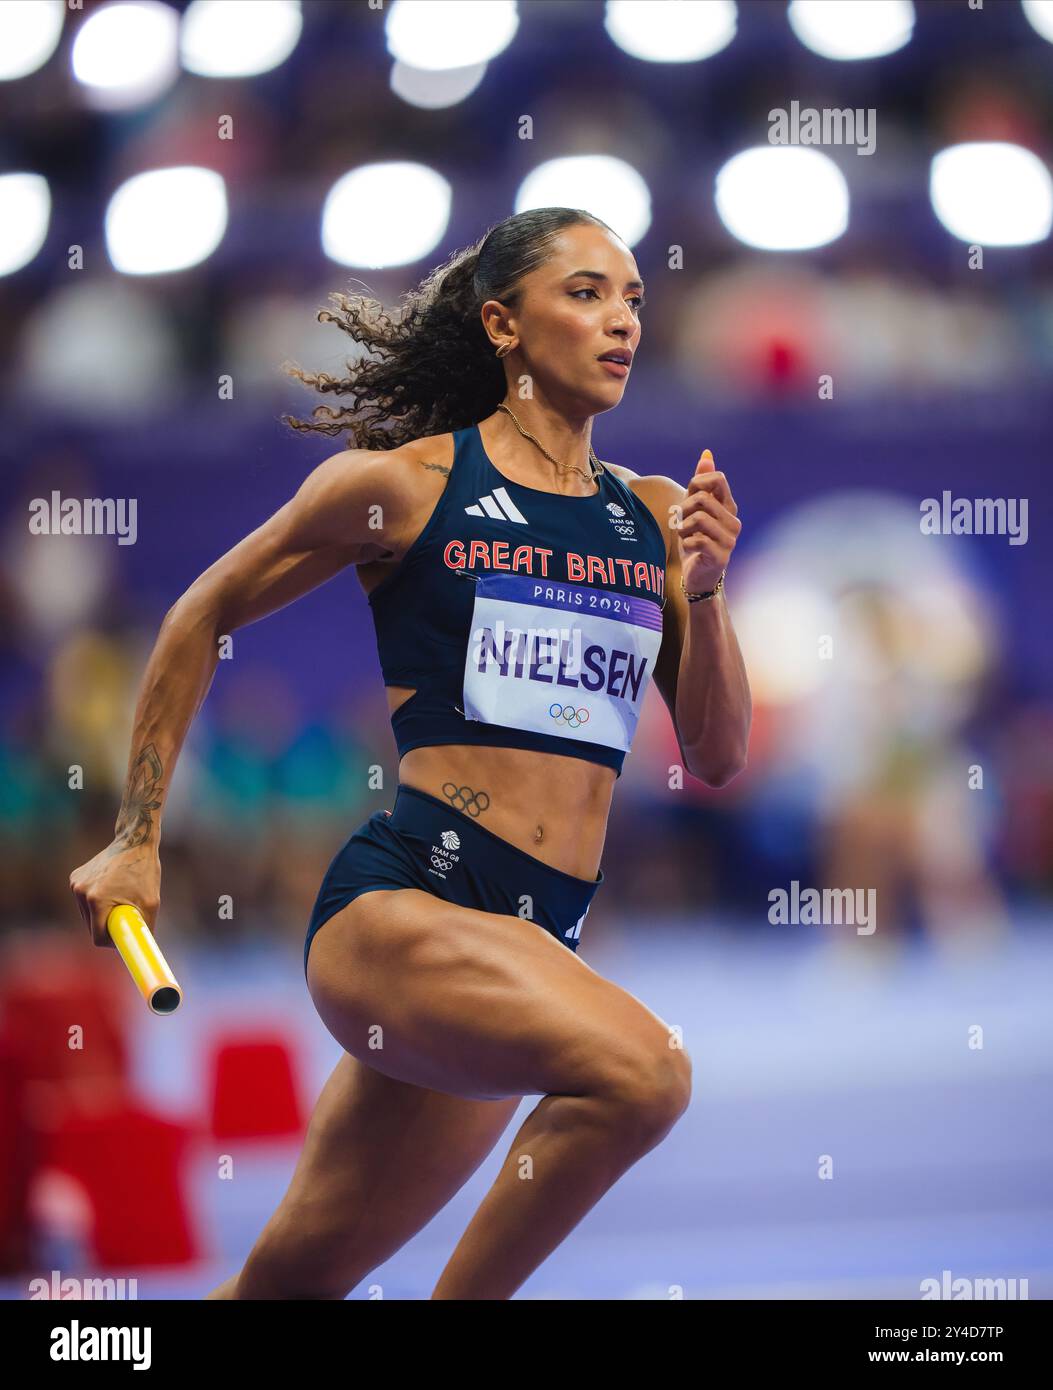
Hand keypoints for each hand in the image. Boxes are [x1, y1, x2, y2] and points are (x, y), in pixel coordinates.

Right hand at [69, 841, 160, 947]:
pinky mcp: (75, 877)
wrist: (134, 841)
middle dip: (107, 927)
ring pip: (87, 914)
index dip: (110, 942)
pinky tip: (111, 886)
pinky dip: (97, 900)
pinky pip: (85, 900)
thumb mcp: (151, 903)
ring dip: (102, 913)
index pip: (97, 937)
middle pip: (91, 926)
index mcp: (97, 900)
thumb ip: (144, 927)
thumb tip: (142, 948)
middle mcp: (81, 892)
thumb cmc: (145, 871)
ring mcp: (75, 883)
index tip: (122, 939)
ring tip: (120, 898)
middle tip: (125, 920)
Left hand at [673, 447, 740, 593]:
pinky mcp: (721, 556)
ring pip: (698, 519)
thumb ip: (701, 483)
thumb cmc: (697, 540)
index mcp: (729, 506)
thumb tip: (707, 453)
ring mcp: (730, 540)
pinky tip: (689, 549)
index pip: (717, 479)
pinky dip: (686, 543)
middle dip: (684, 509)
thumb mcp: (696, 508)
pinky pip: (697, 539)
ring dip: (683, 527)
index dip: (696, 483)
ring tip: (685, 536)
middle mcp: (734, 521)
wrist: (699, 576)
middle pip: (702, 499)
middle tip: (682, 522)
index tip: (689, 497)